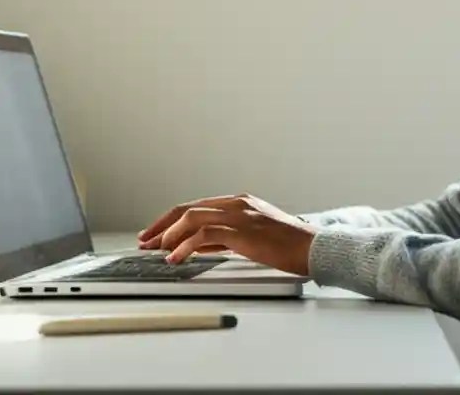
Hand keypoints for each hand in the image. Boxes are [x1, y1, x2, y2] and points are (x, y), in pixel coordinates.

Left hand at [137, 194, 315, 275]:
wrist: (314, 248)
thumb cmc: (289, 246)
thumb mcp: (253, 238)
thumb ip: (225, 238)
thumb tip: (198, 247)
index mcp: (239, 202)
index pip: (196, 207)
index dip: (172, 220)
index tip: (156, 233)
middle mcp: (237, 204)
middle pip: (188, 208)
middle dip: (163, 224)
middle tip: (145, 239)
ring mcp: (239, 215)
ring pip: (192, 217)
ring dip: (170, 235)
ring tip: (156, 250)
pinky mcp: (242, 231)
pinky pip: (204, 235)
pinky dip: (185, 246)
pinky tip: (175, 257)